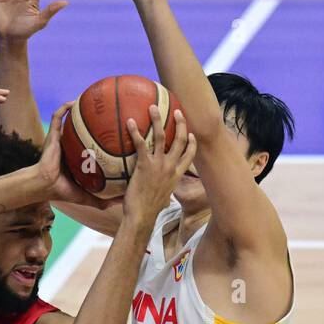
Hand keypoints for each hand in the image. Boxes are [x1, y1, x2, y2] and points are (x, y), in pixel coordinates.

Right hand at [37, 103, 110, 208]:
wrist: (44, 184)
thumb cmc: (62, 190)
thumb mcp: (86, 196)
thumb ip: (101, 200)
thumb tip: (120, 203)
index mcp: (79, 159)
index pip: (93, 146)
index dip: (104, 140)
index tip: (119, 134)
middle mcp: (71, 147)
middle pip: (85, 130)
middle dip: (95, 122)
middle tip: (111, 114)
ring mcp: (62, 139)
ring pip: (72, 120)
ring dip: (80, 109)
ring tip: (92, 100)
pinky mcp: (53, 134)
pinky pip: (57, 116)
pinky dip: (64, 108)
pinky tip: (74, 101)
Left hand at [122, 108, 194, 222]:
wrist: (142, 215)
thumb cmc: (148, 209)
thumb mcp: (162, 197)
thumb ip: (163, 190)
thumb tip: (160, 193)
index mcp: (176, 175)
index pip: (190, 156)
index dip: (192, 144)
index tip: (192, 134)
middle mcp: (170, 167)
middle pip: (180, 141)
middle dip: (180, 124)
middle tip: (177, 112)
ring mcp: (159, 165)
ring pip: (161, 137)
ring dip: (158, 120)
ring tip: (153, 107)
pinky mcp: (145, 165)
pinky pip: (141, 144)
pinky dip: (136, 132)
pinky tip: (130, 122)